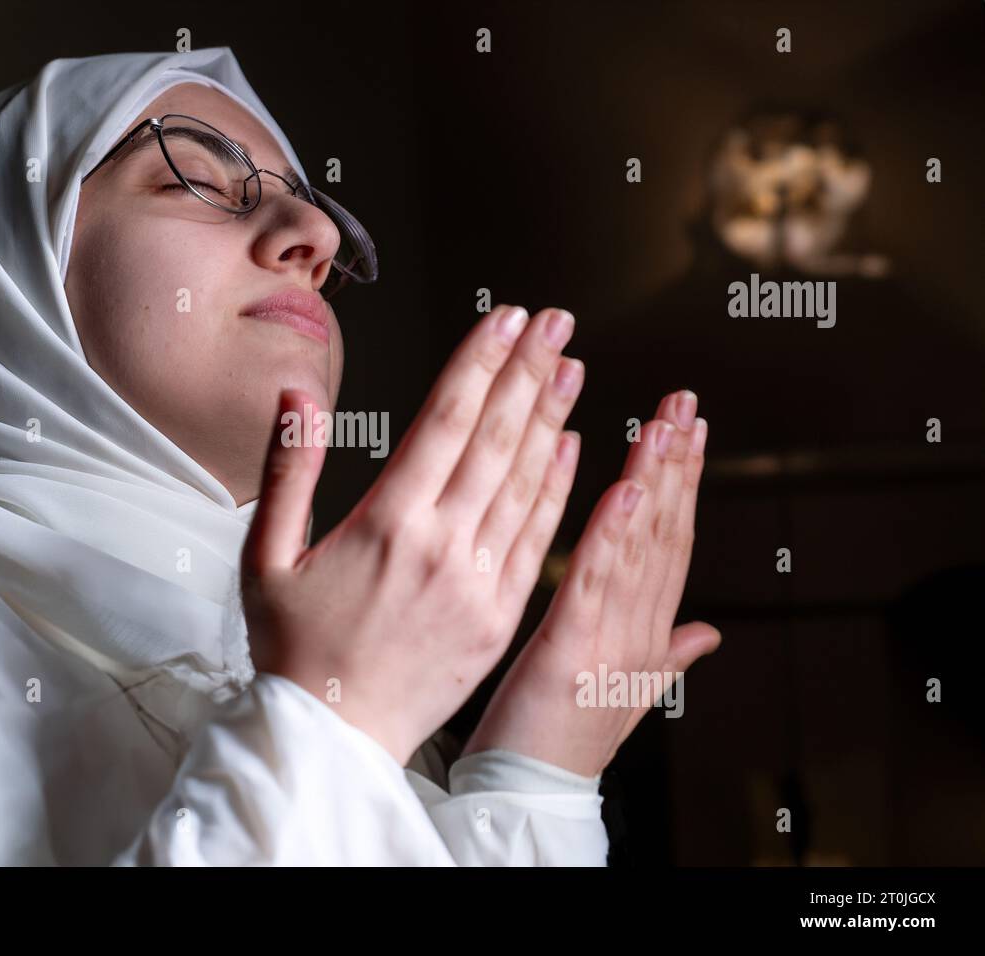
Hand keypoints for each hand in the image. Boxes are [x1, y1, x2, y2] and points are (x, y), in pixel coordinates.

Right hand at [242, 304, 583, 764]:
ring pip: (526, 484)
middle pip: (496, 439)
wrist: (334, 737)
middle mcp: (442, 545)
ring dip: (552, 419)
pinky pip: (538, 540)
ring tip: (571, 368)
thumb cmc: (292, 647)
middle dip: (527, 371)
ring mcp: (479, 582)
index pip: (445, 420)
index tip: (507, 318)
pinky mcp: (501, 616)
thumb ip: (288, 469)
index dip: (480, 362)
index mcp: (386, 523)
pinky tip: (572, 449)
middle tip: (556, 322)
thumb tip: (297, 394)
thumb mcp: (266, 555)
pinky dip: (558, 490)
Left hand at [462, 390, 721, 776]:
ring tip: (665, 426)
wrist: (535, 792)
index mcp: (644, 632)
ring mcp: (608, 639)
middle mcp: (636, 630)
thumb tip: (708, 630)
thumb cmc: (563, 737)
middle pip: (665, 534)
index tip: (690, 433)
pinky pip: (594, 581)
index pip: (671, 544)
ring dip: (655, 482)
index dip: (685, 486)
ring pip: (639, 548)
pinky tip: (624, 490)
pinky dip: (613, 534)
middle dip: (678, 466)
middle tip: (686, 404)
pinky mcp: (571, 650)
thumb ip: (668, 653)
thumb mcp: (625, 690)